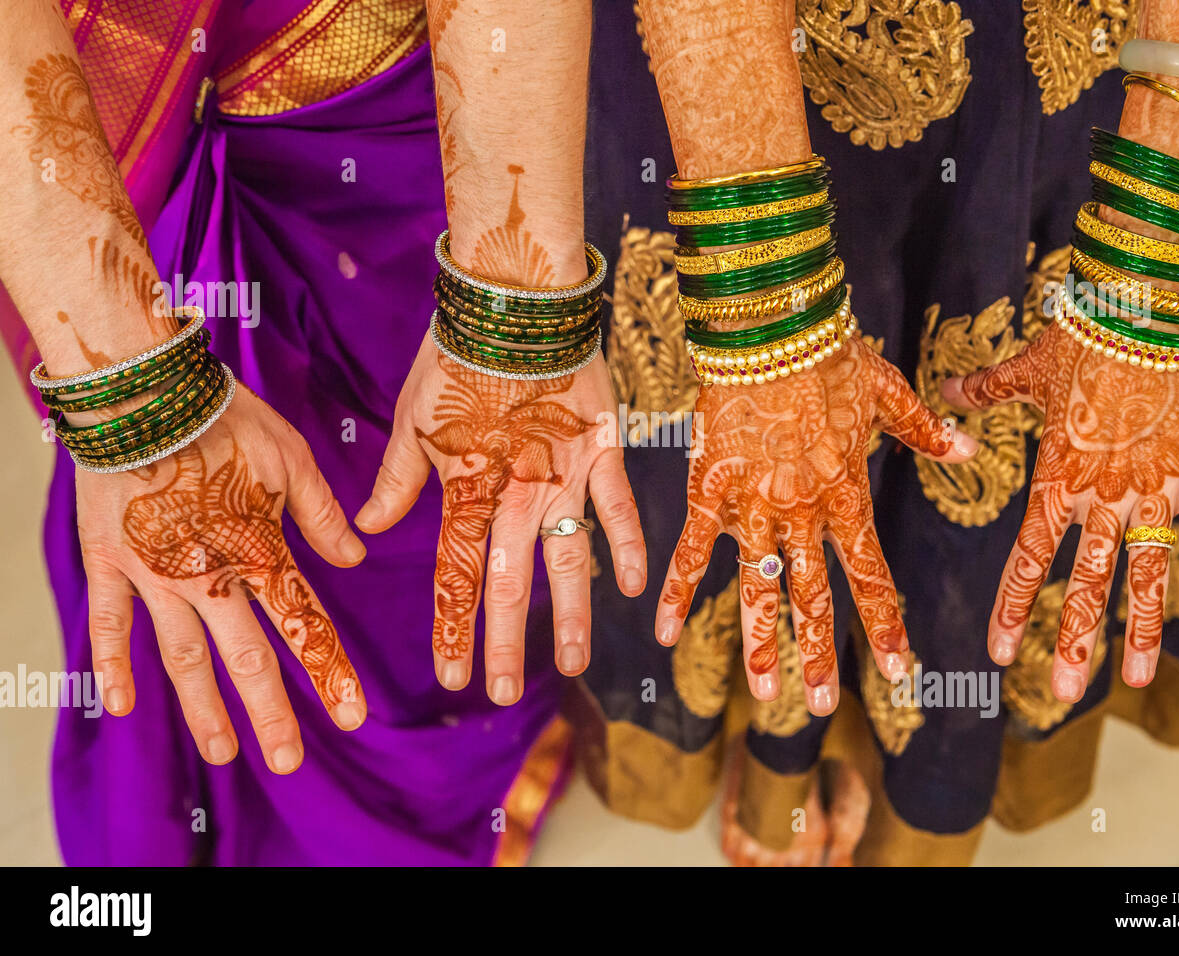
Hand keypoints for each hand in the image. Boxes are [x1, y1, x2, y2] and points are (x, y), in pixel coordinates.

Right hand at [78, 386, 368, 772]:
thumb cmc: (223, 418)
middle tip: (288, 762)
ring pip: (181, 657)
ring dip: (203, 707)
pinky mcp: (110, 563)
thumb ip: (322, 516)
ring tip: (221, 751)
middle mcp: (209, 577)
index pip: (303, 627)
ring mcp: (154, 576)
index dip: (329, 674)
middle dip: (270, 714)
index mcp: (258, 552)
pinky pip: (108, 624)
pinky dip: (112, 666)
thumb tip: (357, 560)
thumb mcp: (291, 459)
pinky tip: (124, 705)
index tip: (352, 715)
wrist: (142, 392)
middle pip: (245, 659)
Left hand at [355, 336, 646, 703]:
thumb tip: (368, 532)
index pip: (458, 573)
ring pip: (566, 556)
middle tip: (505, 692)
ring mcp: (563, 474)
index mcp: (467, 486)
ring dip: (569, 612)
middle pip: (509, 580)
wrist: (513, 302)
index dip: (455, 627)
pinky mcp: (601, 448)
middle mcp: (514, 492)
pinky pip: (619, 504)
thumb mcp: (412, 419)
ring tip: (572, 662)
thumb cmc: (454, 356)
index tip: (451, 675)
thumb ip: (396, 480)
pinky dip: (628, 543)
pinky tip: (632, 586)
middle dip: (505, 641)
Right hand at [655, 336, 977, 716]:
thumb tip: (972, 452)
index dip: (884, 627)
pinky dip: (678, 592)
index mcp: (846, 493)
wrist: (771, 325)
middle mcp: (802, 511)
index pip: (870, 574)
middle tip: (824, 704)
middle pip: (813, 595)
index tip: (898, 671)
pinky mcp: (710, 487)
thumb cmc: (832, 352)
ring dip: (761, 642)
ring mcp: (753, 504)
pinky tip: (665, 632)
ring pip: (757, 586)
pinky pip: (692, 548)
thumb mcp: (888, 392)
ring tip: (764, 692)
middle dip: (821, 653)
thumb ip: (926, 432)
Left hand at [944, 323, 1178, 701]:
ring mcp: (1157, 492)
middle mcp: (1105, 498)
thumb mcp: (1026, 372)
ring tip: (1140, 680)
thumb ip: (985, 393)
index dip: (1013, 607)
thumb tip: (945, 391)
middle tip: (1065, 691)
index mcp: (1059, 480)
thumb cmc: (1081, 341)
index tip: (999, 653)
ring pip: (1150, 574)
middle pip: (1088, 583)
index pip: (1028, 558)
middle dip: (1076, 641)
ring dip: (1146, 629)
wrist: (1146, 315)